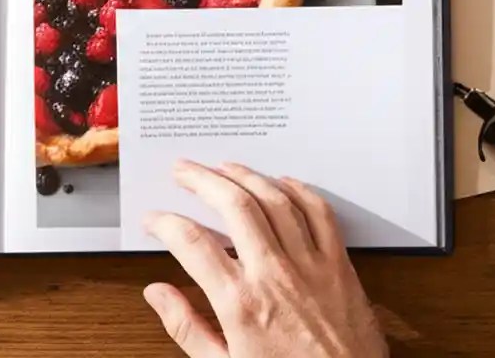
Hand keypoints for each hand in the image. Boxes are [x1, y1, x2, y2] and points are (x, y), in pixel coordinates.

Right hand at [142, 161, 386, 357]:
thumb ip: (187, 328)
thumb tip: (158, 294)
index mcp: (240, 303)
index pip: (191, 242)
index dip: (165, 222)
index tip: (155, 220)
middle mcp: (274, 276)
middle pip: (233, 205)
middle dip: (202, 179)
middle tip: (183, 170)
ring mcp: (310, 267)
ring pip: (275, 200)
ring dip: (246, 175)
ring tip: (224, 167)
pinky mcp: (339, 268)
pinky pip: (320, 214)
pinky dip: (299, 191)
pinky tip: (282, 182)